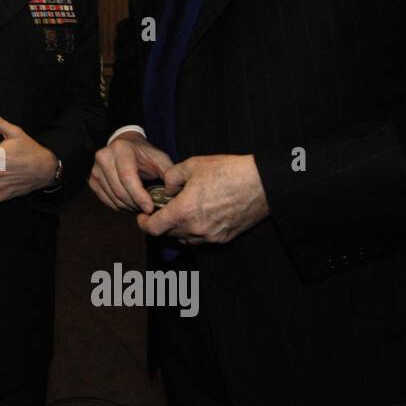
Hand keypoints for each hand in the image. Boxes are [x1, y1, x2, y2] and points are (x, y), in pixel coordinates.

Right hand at [90, 132, 173, 212]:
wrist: (126, 145)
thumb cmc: (145, 154)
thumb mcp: (159, 159)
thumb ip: (168, 174)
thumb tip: (172, 195)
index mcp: (121, 150)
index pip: (128, 178)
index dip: (139, 196)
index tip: (150, 208)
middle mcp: (104, 157)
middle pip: (119, 190)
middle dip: (135, 204)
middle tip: (147, 210)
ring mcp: (95, 169)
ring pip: (112, 197)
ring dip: (128, 207)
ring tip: (140, 207)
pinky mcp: (92, 180)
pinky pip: (105, 200)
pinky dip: (119, 206)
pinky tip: (130, 204)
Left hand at [136, 154, 268, 243]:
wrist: (262, 183)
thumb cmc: (228, 171)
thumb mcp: (192, 165)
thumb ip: (171, 178)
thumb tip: (166, 189)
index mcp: (184, 211)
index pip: (153, 229)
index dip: (143, 223)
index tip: (143, 216)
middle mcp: (196, 229)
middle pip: (167, 234)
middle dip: (161, 222)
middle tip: (163, 208)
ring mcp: (211, 236)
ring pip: (184, 238)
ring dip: (177, 228)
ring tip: (182, 210)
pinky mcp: (224, 238)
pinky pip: (201, 239)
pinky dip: (194, 231)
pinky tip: (199, 215)